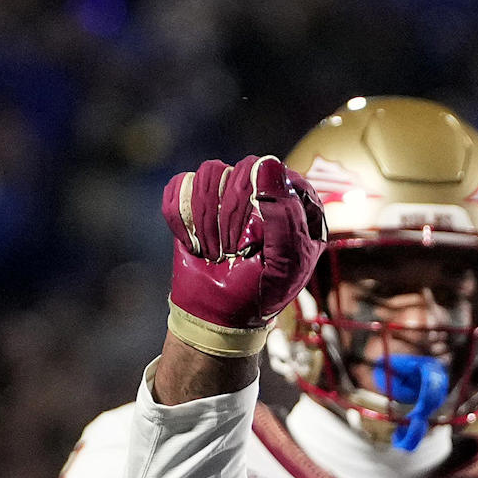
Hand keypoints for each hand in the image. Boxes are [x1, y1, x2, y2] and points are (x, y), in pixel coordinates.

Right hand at [160, 155, 324, 348]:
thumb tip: (268, 164)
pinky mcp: (195, 199)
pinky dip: (182, 218)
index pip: (279, 174)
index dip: (264, 204)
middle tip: (233, 250)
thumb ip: (286, 215)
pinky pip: (181, 186)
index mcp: (296, 201)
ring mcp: (228, 191)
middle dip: (233, 216)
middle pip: (243, 169)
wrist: (220, 313)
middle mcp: (263, 189)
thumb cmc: (262, 291)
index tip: (257, 236)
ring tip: (216, 250)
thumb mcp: (287, 263)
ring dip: (208, 218)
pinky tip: (194, 243)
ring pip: (210, 173)